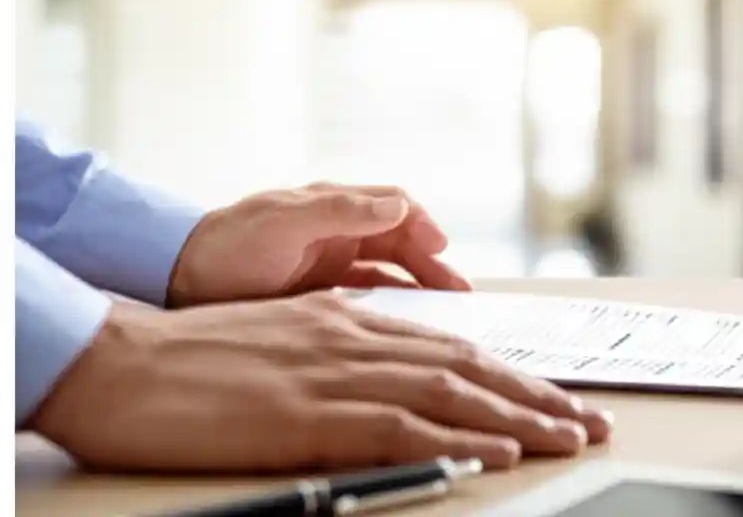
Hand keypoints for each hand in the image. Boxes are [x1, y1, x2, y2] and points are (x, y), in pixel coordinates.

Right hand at [30, 293, 612, 471]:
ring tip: (571, 437)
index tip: (555, 398)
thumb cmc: (192, 361)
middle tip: (591, 420)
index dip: (512, 376)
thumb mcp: (283, 341)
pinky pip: (400, 425)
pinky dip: (457, 437)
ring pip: (452, 392)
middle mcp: (356, 339)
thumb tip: (394, 384)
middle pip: (470, 367)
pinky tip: (499, 450)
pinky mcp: (308, 416)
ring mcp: (335, 375)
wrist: (122, 363)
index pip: (453, 349)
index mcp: (349, 321)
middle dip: (539, 396)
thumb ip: (341, 355)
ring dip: (522, 418)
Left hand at [169, 183, 468, 306]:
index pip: (395, 206)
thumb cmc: (227, 246)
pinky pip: (371, 293)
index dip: (424, 224)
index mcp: (332, 205)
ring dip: (420, 284)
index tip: (440, 249)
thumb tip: (398, 206)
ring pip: (392, 268)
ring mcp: (332, 261)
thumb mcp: (284, 223)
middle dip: (433, 261)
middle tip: (458, 291)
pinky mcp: (322, 291)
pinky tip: (408, 322)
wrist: (175, 282)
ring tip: (447, 308)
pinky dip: (394, 303)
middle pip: (402, 239)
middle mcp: (338, 229)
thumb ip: (340, 212)